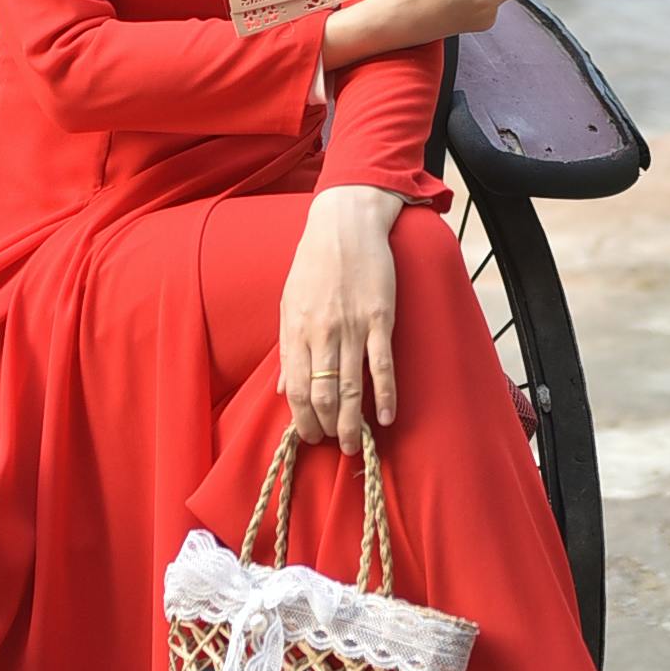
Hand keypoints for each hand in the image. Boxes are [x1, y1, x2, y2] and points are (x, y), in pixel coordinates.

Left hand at [280, 185, 401, 453]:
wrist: (344, 224)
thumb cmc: (314, 263)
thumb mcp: (289, 302)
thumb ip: (288, 348)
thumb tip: (283, 389)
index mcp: (295, 330)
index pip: (295, 389)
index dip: (301, 420)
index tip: (308, 437)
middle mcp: (320, 333)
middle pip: (322, 395)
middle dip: (325, 428)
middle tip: (333, 446)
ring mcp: (351, 327)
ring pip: (349, 387)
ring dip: (351, 422)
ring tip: (353, 445)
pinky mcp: (379, 319)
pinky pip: (381, 365)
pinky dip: (385, 395)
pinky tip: (386, 417)